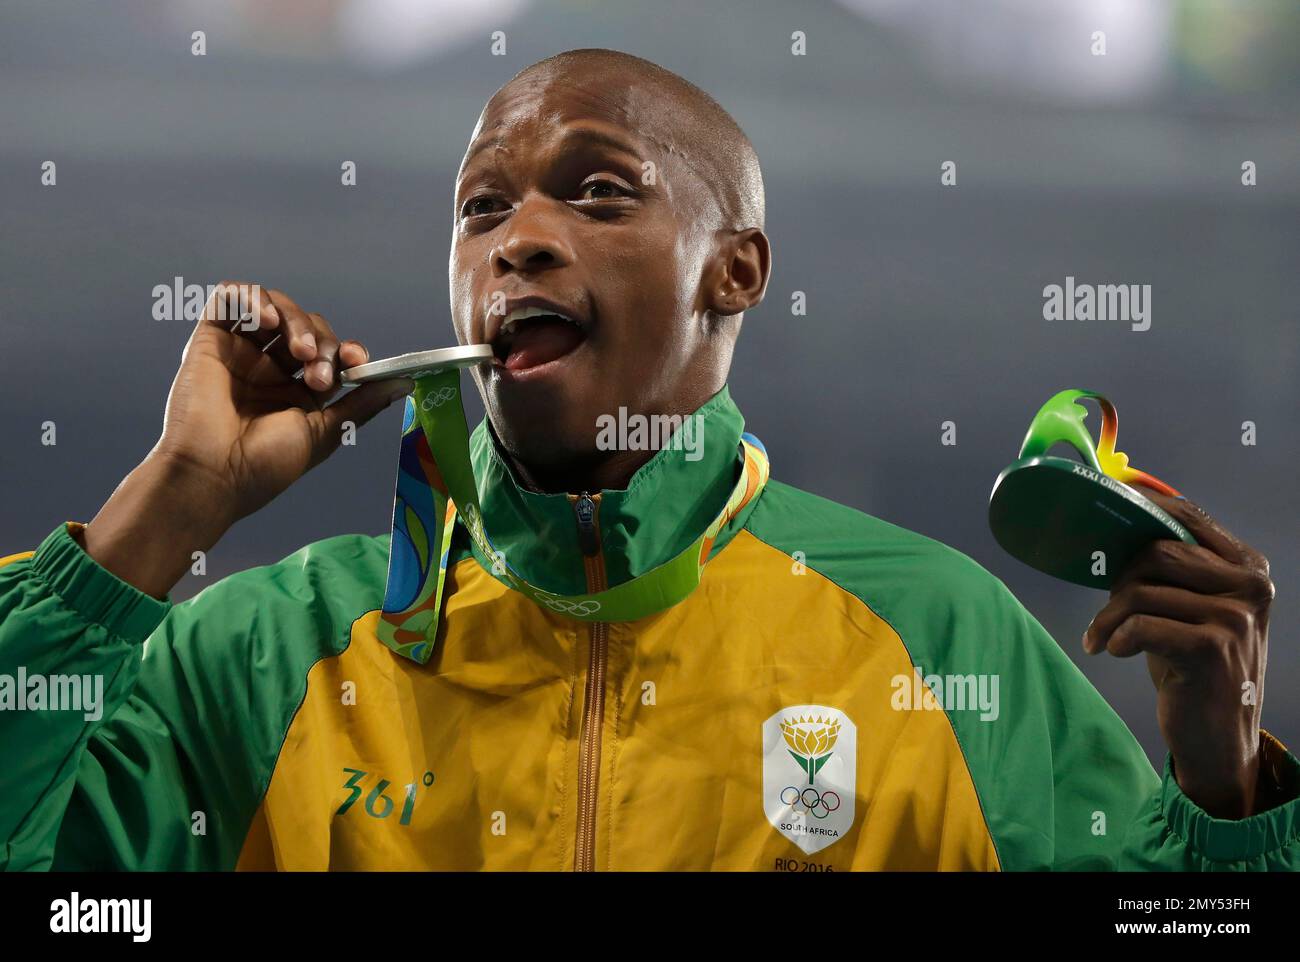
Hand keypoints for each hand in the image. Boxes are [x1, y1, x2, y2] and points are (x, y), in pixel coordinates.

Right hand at [81, 283, 411, 596]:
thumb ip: (362, 402)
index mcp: (297, 392)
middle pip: (306, 327)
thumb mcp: (325, 432)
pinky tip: (267, 322)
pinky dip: (252, 299)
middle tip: (320, 375)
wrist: (213, 475)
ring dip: (296, 321)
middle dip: (323, 342)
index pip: (330, 352)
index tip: (357, 361)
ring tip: (300, 352)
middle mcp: (269, 369)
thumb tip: (406, 382)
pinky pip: (230, 298)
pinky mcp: (209, 340)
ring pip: (274, 308)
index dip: (346, 350)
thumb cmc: (266, 465)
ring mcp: (239, 353)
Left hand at [1081, 494, 1274, 817]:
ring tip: (1102, 636)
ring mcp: (1235, 618)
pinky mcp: (1212, 649)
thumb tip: (1118, 524)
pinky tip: (1112, 651)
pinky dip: (1114, 638)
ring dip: (1108, 616)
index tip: (1106, 505)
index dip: (1143, 505)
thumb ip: (1173, 569)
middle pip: (1157, 551)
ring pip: (1141, 590)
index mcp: (1247, 567)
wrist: (1218, 735)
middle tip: (1108, 610)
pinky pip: (1140, 625)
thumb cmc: (1194, 665)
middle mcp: (1250, 587)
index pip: (1189, 515)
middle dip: (1119, 579)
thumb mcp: (1191, 608)